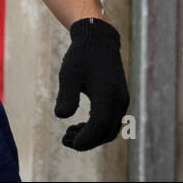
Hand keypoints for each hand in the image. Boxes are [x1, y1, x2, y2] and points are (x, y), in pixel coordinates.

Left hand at [54, 17, 129, 150]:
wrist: (98, 40)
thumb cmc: (81, 56)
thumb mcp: (69, 74)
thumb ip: (66, 95)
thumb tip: (61, 116)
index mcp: (107, 92)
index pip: (100, 125)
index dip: (85, 138)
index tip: (68, 142)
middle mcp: (119, 99)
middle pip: (107, 132)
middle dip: (86, 141)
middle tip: (64, 139)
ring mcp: (122, 100)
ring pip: (110, 130)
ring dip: (92, 137)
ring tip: (69, 133)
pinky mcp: (120, 100)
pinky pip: (112, 123)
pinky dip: (97, 130)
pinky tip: (79, 125)